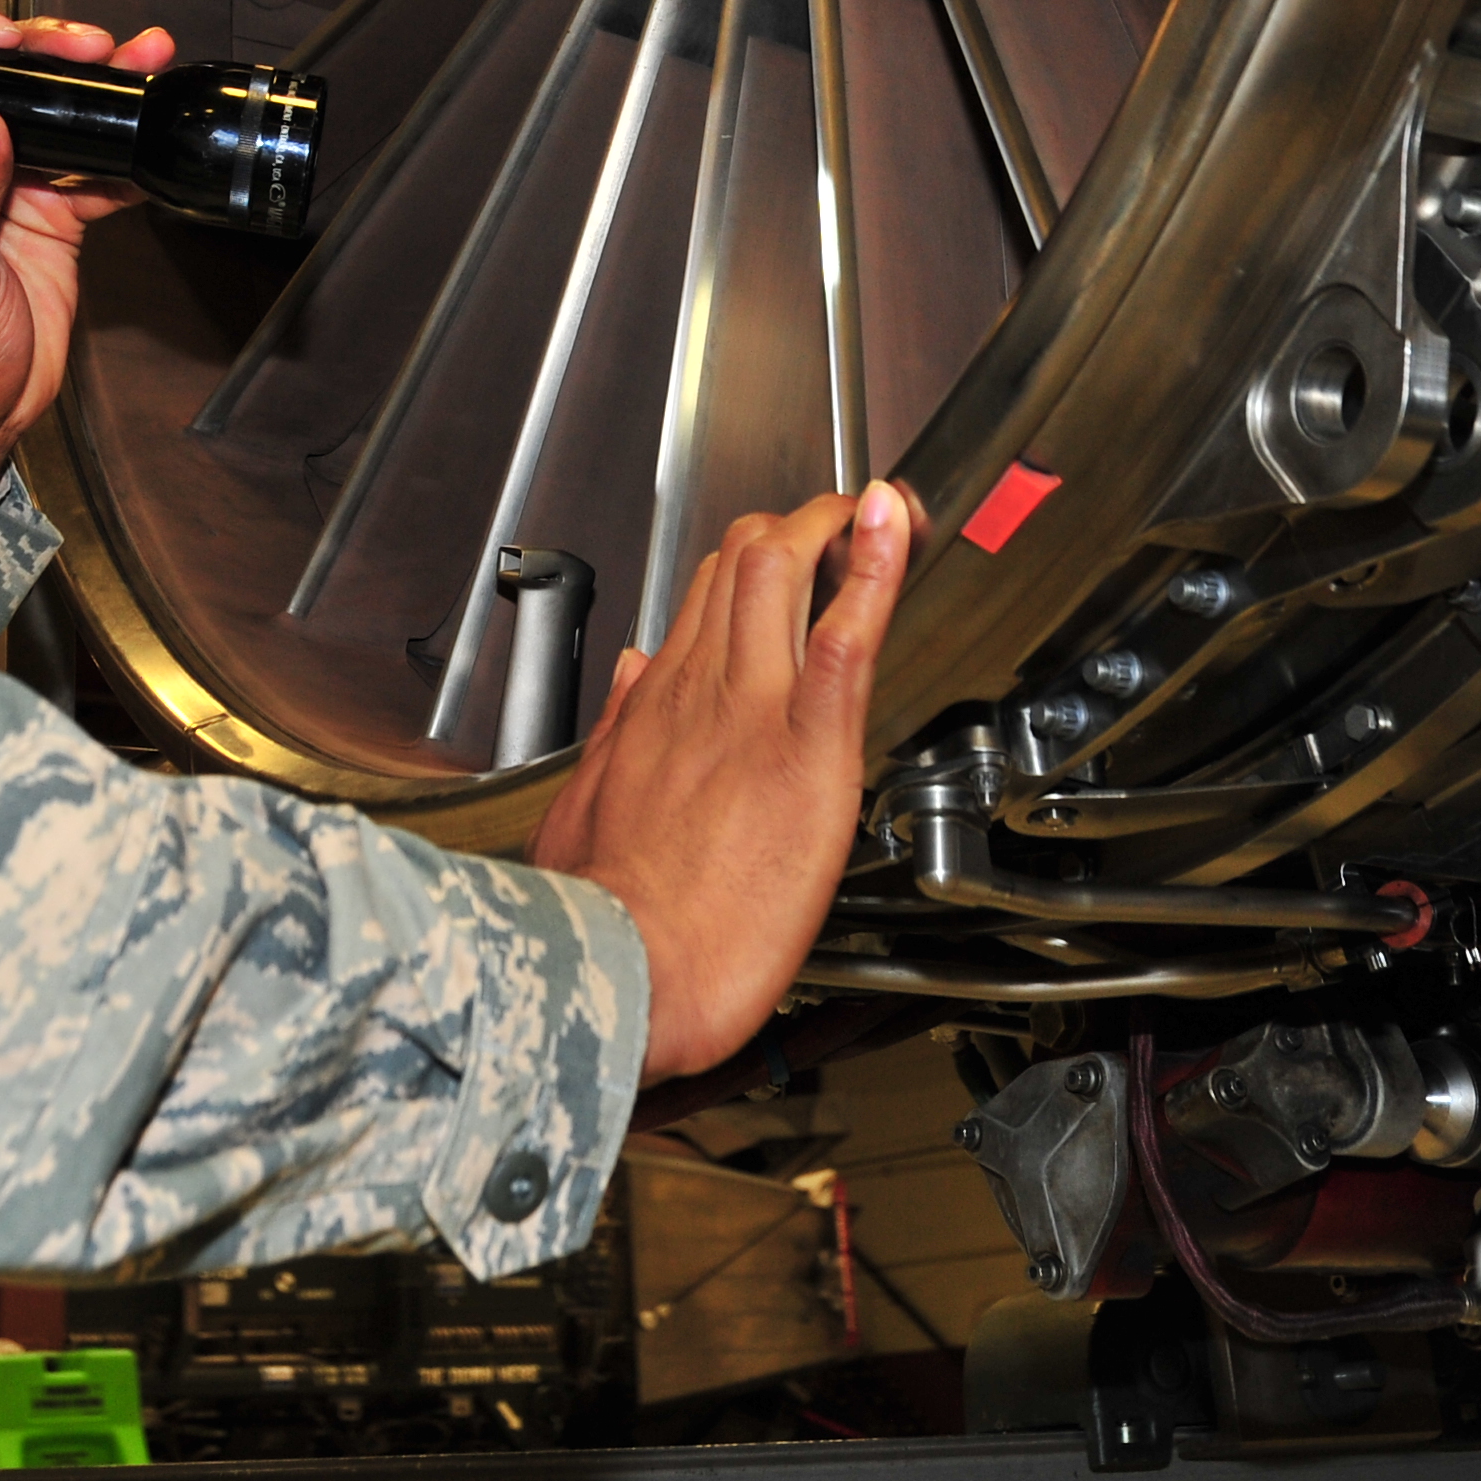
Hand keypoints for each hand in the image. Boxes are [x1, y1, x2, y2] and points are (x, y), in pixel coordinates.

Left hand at [0, 6, 173, 488]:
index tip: (4, 31)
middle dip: (49, 56)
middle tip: (90, 46)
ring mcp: (4, 187)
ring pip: (53, 118)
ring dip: (96, 91)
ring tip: (138, 61)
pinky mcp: (48, 213)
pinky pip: (92, 170)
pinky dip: (124, 151)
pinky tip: (153, 127)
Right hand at [534, 482, 915, 1083]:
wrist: (624, 971)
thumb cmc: (604, 918)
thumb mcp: (585, 808)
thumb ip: (615, 734)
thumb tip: (630, 676)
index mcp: (655, 709)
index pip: (704, 600)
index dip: (750, 561)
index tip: (785, 551)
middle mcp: (699, 691)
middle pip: (742, 565)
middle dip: (795, 527)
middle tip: (840, 521)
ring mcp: (751, 711)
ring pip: (780, 573)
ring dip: (833, 529)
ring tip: (876, 510)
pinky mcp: (805, 748)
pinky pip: (844, 638)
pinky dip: (875, 572)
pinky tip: (895, 527)